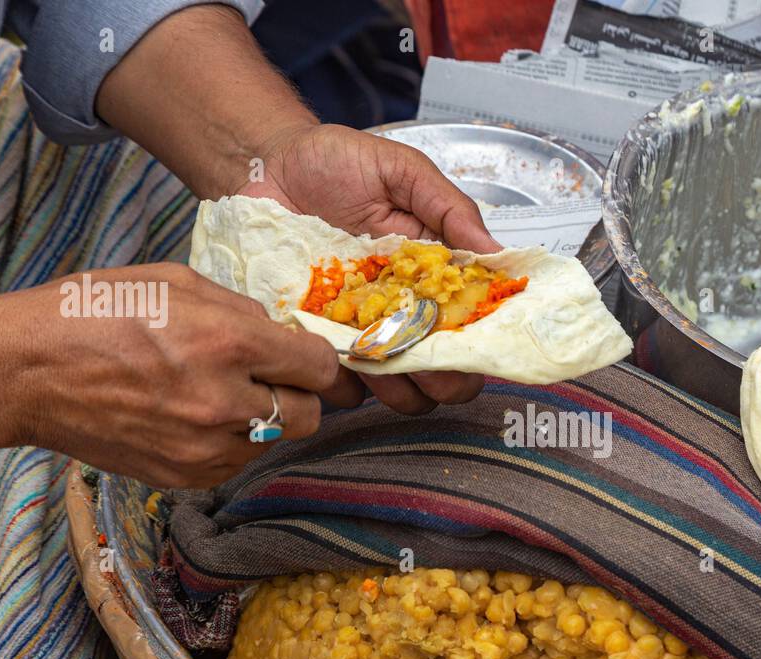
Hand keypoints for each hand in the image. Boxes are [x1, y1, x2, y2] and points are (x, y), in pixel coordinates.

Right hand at [0, 264, 341, 487]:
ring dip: (267, 418)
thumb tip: (281, 331)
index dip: (324, 362)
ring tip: (226, 393)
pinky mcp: (185, 476)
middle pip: (310, 414)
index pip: (319, 367)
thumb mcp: (173, 282)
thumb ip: (240, 308)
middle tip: (278, 378)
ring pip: (275, 440)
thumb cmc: (93, 314)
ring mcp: (205, 447)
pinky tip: (199, 416)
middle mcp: (225, 401)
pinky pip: (237, 461)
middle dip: (302, 395)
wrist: (25, 374)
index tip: (316, 360)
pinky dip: (232, 441)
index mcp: (227, 342)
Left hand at [237, 124, 500, 413]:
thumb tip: (495, 251)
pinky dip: (343, 382)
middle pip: (446, 376)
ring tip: (377, 354)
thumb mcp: (400, 169)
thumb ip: (448, 207)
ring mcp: (366, 334)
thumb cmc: (333, 163)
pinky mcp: (323, 343)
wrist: (265, 167)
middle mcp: (407, 316)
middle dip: (445, 378)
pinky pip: (343, 385)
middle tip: (426, 355)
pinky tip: (330, 350)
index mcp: (435, 280)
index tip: (471, 339)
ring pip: (402, 394)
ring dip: (400, 388)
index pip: (475, 331)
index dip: (481, 347)